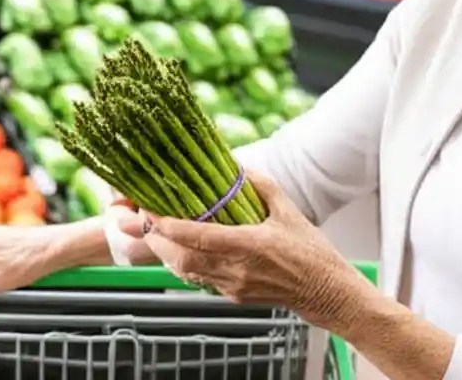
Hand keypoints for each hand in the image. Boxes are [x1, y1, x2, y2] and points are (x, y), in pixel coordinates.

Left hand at [123, 169, 373, 329]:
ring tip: (150, 232)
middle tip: (136, 221)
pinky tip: (178, 248)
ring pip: (185, 272)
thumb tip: (237, 166)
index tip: (149, 211)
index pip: (198, 236)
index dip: (168, 225)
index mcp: (250, 245)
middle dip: (154, 240)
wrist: (325, 292)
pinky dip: (183, 263)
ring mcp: (233, 286)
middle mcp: (237, 269)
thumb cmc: (310, 251)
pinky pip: (199, 279)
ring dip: (164, 252)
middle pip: (181, 258)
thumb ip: (261, 185)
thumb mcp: (288, 210)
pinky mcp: (233, 296)